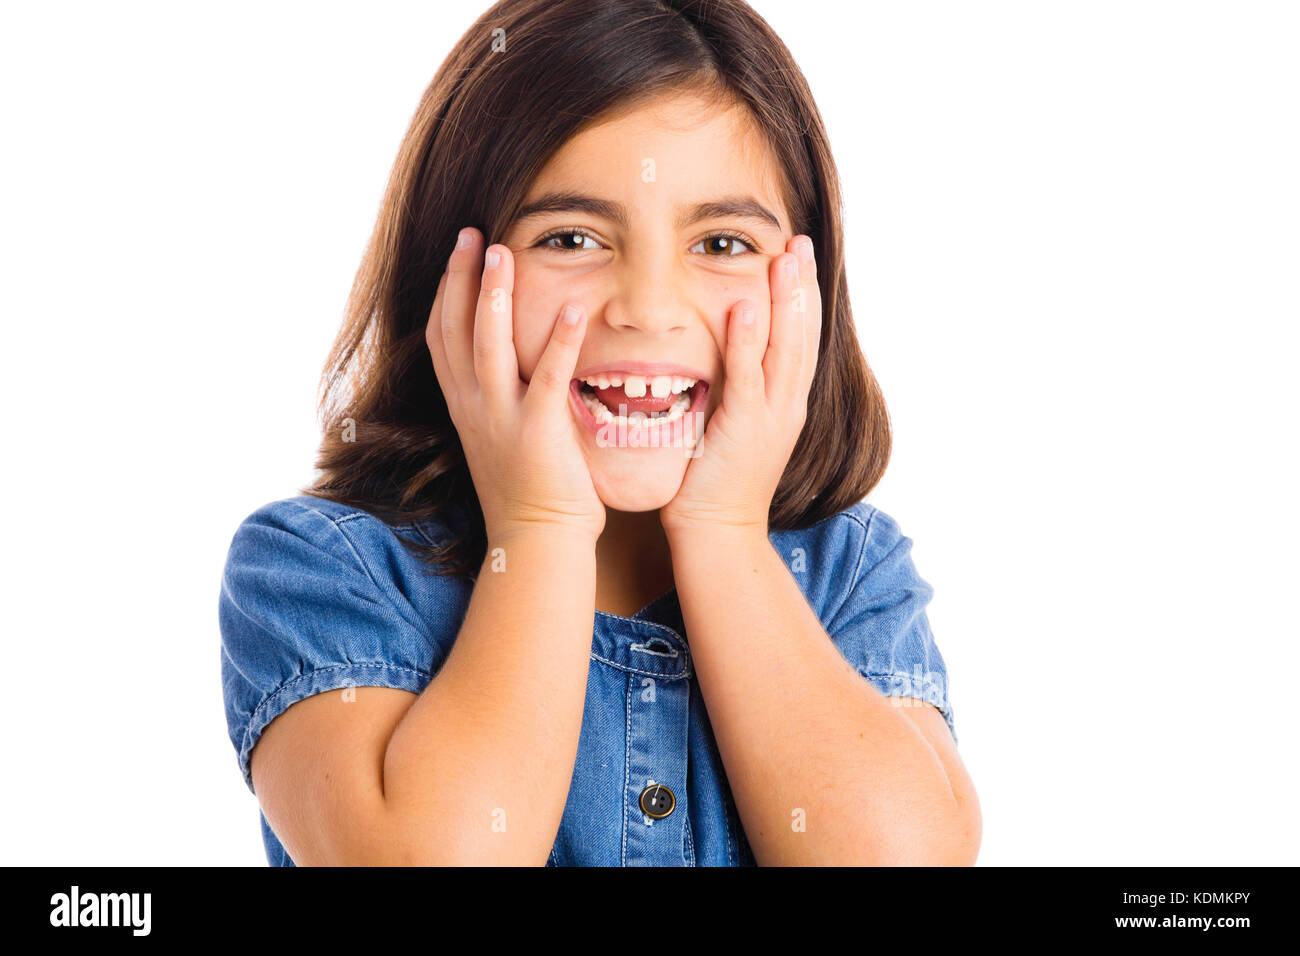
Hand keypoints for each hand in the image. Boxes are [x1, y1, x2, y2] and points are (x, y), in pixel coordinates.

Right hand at [427, 227, 605, 541]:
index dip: (448, 291)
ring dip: (493, 295)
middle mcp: (473, 407)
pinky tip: (573, 308)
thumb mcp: (501, 437)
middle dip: (461, 277)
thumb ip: (501, 399)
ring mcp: (501, 419)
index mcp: (464, 407)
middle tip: (473, 233)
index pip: (442, 337)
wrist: (537, 542)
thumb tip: (513, 367)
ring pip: (486, 345)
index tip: (460, 254)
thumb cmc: (530, 493)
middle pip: (455, 329)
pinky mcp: (538, 433)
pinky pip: (546, 377)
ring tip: (503, 251)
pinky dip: (558, 341)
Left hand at [660, 235, 821, 537]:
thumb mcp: (731, 427)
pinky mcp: (744, 428)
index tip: (798, 257)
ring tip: (787, 258)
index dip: (801, 297)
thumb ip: (735, 390)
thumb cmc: (714, 482)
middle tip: (800, 242)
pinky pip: (749, 377)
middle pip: (802, 334)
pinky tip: (746, 308)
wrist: (716, 532)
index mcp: (784, 403)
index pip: (799, 339)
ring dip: (786, 301)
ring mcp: (770, 416)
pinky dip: (748, 342)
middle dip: (803, 286)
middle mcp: (786, 405)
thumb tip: (723, 356)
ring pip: (785, 348)